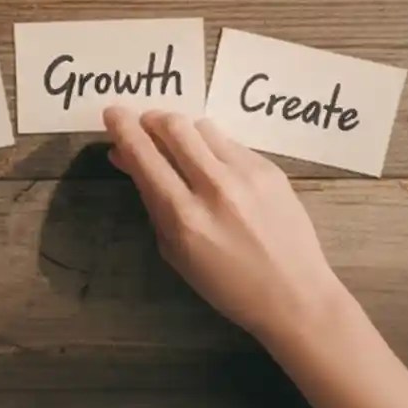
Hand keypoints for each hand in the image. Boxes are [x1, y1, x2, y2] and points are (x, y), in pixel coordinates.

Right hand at [103, 107, 344, 341]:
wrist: (294, 294)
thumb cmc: (226, 285)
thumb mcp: (176, 252)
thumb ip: (152, 201)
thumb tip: (127, 159)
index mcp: (184, 216)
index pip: (144, 156)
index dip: (123, 129)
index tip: (113, 113)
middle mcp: (214, 187)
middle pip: (174, 126)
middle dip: (153, 119)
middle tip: (145, 125)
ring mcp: (246, 174)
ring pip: (203, 127)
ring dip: (183, 131)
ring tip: (181, 148)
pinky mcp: (270, 168)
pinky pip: (231, 142)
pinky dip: (213, 147)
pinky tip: (216, 167)